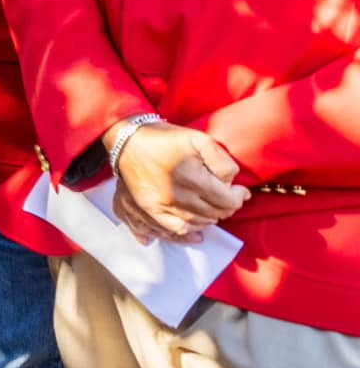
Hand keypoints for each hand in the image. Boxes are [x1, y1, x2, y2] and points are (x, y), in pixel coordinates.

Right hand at [110, 121, 249, 243]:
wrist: (127, 141)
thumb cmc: (165, 138)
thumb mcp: (199, 138)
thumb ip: (221, 159)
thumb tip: (231, 180)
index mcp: (191, 177)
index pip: (226, 201)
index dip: (238, 197)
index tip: (240, 191)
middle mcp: (176, 196)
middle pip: (213, 214)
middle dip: (226, 207)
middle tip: (227, 198)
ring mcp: (160, 206)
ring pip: (197, 224)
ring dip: (210, 218)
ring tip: (213, 208)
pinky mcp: (149, 210)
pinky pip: (174, 229)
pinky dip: (189, 230)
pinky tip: (196, 225)